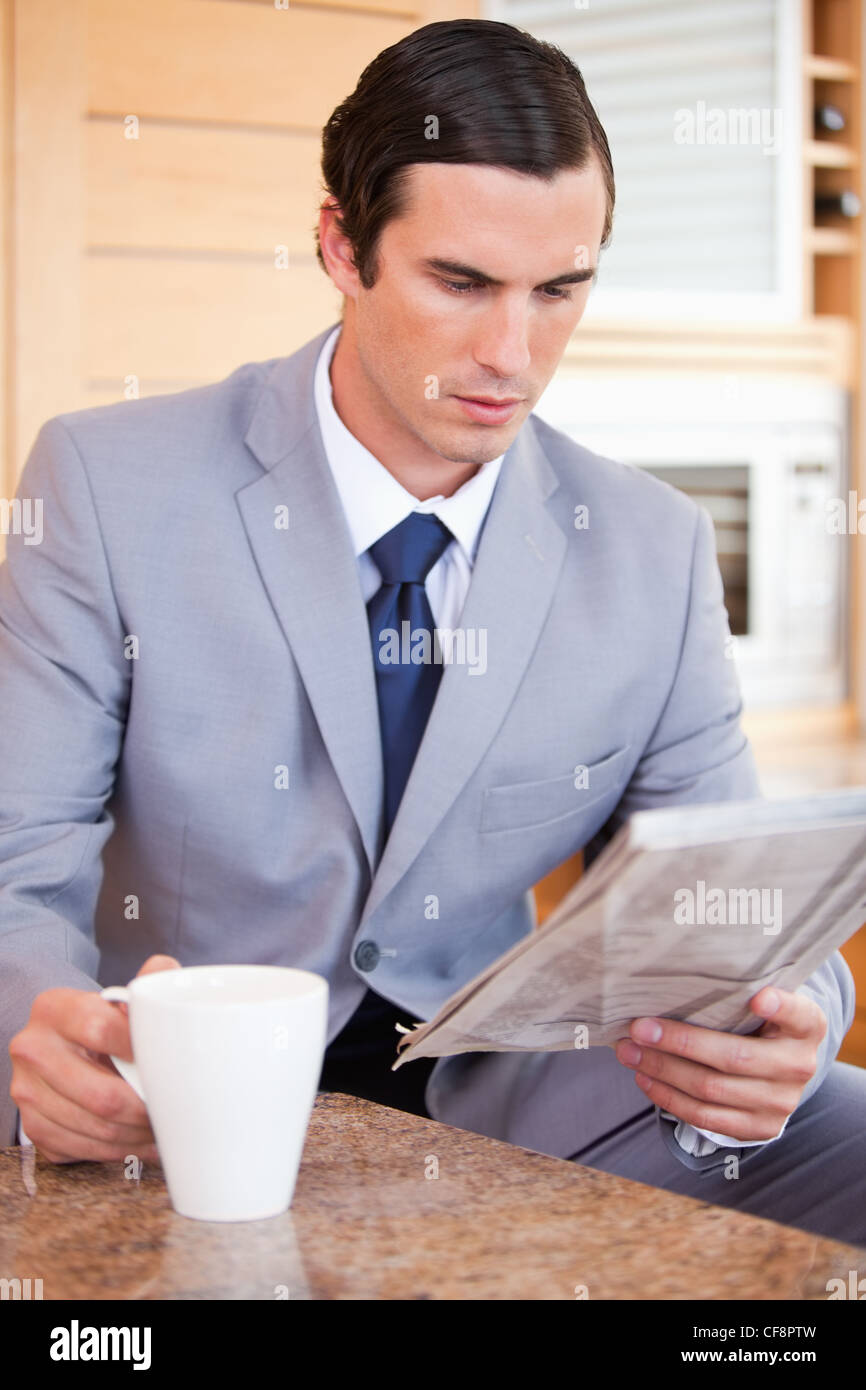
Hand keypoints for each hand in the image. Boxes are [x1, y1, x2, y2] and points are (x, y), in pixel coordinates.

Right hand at [9, 954, 180, 1163]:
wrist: (64, 1047)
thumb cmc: (103, 1022)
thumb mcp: (120, 997)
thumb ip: (147, 982)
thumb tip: (165, 974)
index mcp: (53, 1008)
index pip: (100, 1029)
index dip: (139, 1049)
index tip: (167, 1061)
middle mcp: (31, 1048)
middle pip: (101, 1095)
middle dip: (145, 1110)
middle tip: (173, 1111)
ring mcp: (27, 1091)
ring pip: (96, 1128)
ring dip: (136, 1136)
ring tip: (163, 1128)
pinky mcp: (32, 1125)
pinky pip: (82, 1148)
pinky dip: (119, 1151)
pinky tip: (140, 1141)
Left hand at [613, 987, 827, 1142]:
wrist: (781, 1069)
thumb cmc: (758, 1023)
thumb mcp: (760, 1002)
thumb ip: (734, 995)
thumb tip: (669, 984)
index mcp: (806, 1026)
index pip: (798, 1013)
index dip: (779, 1007)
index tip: (757, 997)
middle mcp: (799, 1065)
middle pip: (733, 1057)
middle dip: (679, 1043)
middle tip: (638, 1028)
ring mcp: (782, 1102)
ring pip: (711, 1090)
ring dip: (662, 1071)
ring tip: (630, 1052)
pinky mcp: (761, 1128)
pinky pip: (707, 1118)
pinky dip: (670, 1098)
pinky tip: (645, 1078)